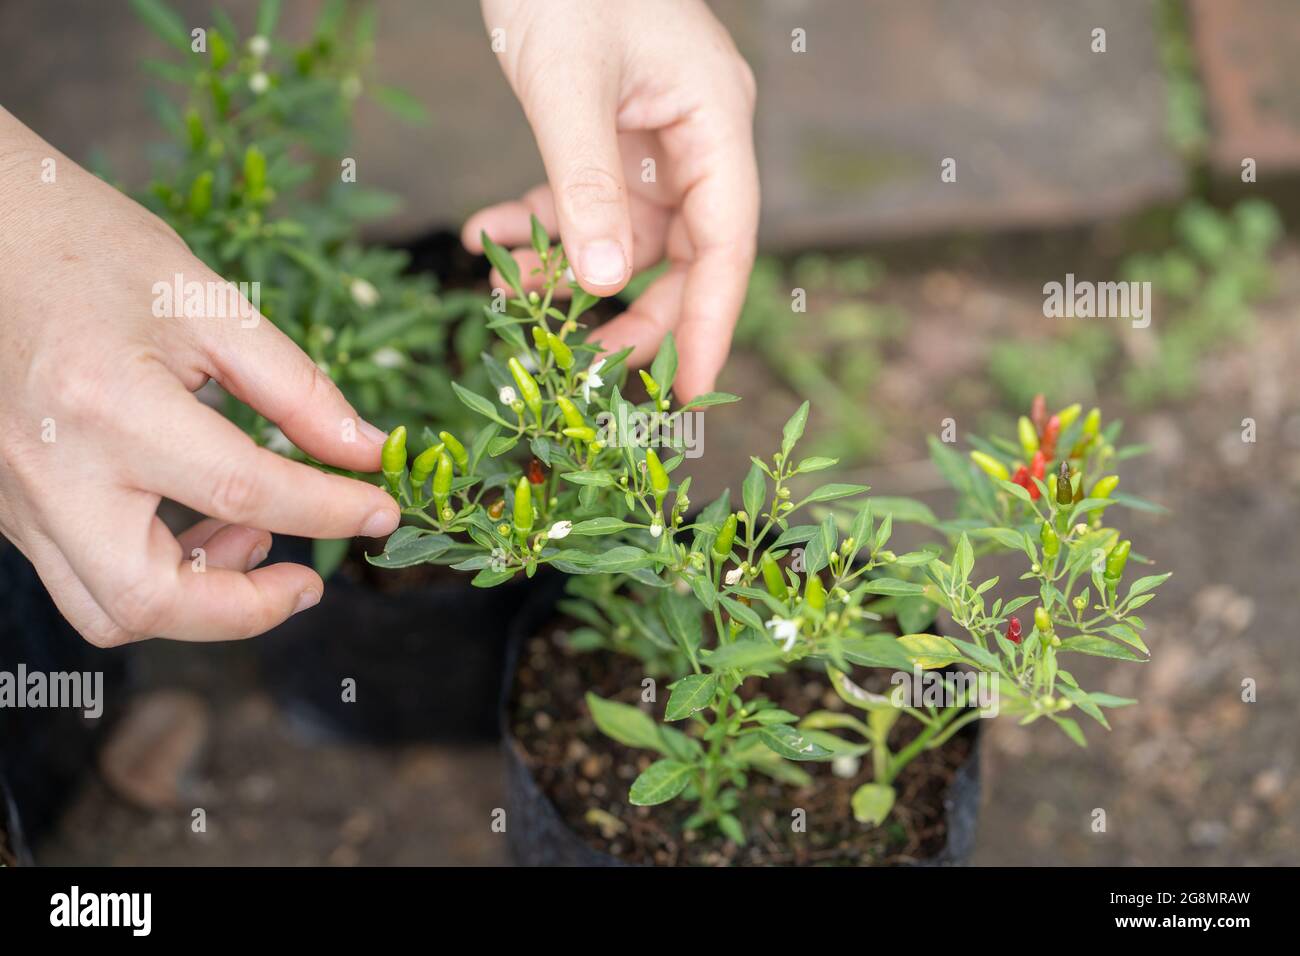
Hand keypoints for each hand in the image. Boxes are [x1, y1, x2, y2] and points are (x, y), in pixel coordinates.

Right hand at [0, 109, 399, 645]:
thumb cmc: (90, 249)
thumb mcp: (206, 303)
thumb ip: (294, 386)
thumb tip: (365, 451)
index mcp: (108, 406)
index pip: (243, 490)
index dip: (330, 510)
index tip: (381, 510)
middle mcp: (53, 471)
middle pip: (151, 599)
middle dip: (249, 609)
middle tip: (308, 579)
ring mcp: (20, 498)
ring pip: (109, 610)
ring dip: (199, 603)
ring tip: (253, 535)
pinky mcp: (11, 506)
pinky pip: (85, 578)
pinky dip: (157, 577)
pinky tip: (199, 523)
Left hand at [464, 0, 758, 398]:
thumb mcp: (567, 85)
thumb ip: (586, 185)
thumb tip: (600, 283)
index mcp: (714, 121)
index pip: (727, 243)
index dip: (711, 322)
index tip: (691, 390)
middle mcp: (694, 137)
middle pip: (682, 254)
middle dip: (629, 310)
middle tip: (581, 364)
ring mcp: (651, 138)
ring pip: (623, 237)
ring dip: (564, 269)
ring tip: (503, 284)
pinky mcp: (607, 135)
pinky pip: (583, 203)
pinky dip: (539, 226)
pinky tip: (486, 235)